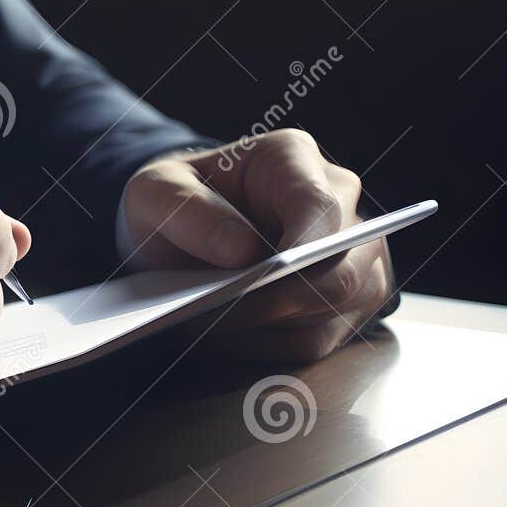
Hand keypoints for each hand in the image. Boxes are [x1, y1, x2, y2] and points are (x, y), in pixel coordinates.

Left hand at [120, 128, 390, 362]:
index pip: (318, 206)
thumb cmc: (175, 203)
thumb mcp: (154, 192)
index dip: (303, 247)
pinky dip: (269, 347)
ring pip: (333, 310)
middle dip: (277, 302)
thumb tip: (241, 251)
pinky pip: (319, 339)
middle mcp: (338, 202)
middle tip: (215, 315)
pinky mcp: (347, 299)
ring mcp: (352, 253)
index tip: (268, 275)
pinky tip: (227, 339)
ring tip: (208, 327)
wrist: (182, 228)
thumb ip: (187, 209)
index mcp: (293, 159)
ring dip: (268, 329)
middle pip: (340, 269)